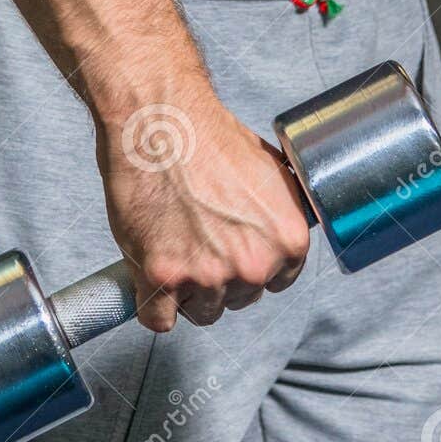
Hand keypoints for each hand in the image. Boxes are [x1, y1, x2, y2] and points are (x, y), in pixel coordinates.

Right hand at [98, 95, 309, 332]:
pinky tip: (152, 282)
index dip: (251, 267)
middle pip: (240, 299)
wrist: (160, 122)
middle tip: (198, 242)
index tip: (233, 253)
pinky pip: (159, 320)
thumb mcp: (271, 170)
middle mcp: (253, 265)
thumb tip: (281, 230)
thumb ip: (280, 212)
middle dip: (220, 279)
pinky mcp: (161, 278)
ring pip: (201, 312)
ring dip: (186, 291)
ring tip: (174, 248)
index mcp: (288, 241)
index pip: (276, 283)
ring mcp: (206, 276)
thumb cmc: (208, 136)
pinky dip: (154, 307)